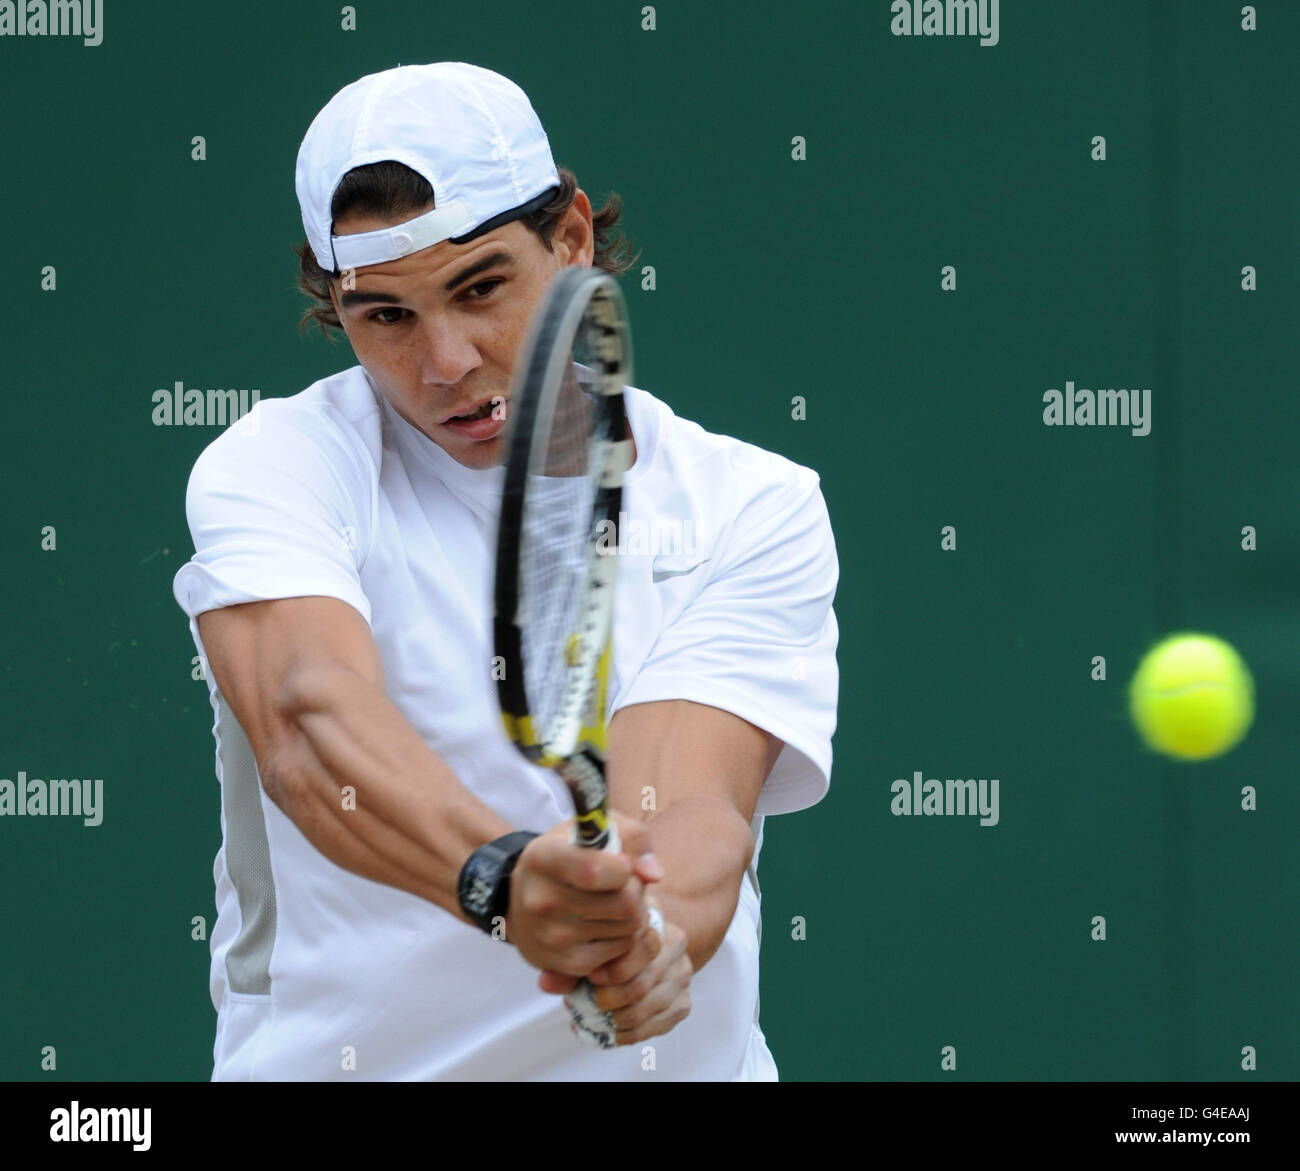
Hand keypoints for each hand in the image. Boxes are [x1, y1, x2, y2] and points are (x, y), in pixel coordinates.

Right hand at [506, 810, 660, 976]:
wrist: (527, 897)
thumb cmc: (571, 854)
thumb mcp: (595, 831)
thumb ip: (632, 839)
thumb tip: (653, 875)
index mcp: (542, 859)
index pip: (595, 871)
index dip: (625, 867)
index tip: (622, 863)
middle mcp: (541, 900)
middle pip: (625, 904)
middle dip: (637, 891)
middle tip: (625, 884)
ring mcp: (552, 937)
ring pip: (629, 928)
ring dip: (634, 913)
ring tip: (614, 901)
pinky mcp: (566, 963)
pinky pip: (622, 950)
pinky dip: (623, 936)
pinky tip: (606, 923)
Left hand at [538, 900, 692, 1045]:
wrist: (648, 940)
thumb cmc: (616, 933)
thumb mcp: (596, 931)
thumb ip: (572, 954)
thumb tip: (546, 982)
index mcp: (657, 923)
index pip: (640, 949)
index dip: (612, 970)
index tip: (591, 976)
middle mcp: (677, 948)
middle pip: (640, 986)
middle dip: (608, 999)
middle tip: (589, 1000)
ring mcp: (682, 976)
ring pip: (646, 1010)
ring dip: (615, 1019)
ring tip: (595, 1015)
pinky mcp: (683, 1003)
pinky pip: (654, 1027)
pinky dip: (627, 1034)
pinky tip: (608, 1028)